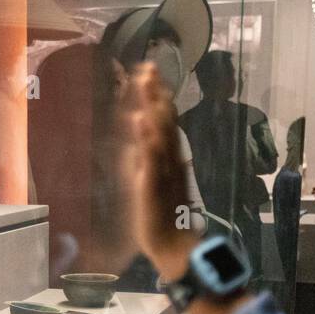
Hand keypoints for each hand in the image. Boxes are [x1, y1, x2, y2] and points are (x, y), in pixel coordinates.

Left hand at [114, 62, 197, 281]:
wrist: (173, 246)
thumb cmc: (162, 217)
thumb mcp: (152, 181)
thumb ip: (148, 159)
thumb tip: (144, 137)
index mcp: (169, 158)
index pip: (164, 121)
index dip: (158, 96)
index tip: (150, 72)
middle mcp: (169, 159)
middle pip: (164, 120)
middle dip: (156, 93)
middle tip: (149, 66)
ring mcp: (163, 171)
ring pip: (160, 133)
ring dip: (153, 107)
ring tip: (148, 83)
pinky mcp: (153, 186)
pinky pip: (150, 160)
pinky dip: (146, 140)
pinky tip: (141, 122)